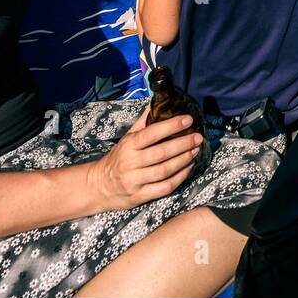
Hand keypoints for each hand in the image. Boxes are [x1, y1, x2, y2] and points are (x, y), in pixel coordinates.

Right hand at [87, 106, 202, 210]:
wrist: (100, 186)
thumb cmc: (118, 158)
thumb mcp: (127, 138)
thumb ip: (143, 122)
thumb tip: (157, 102)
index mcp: (128, 146)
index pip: (151, 134)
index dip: (171, 126)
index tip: (188, 120)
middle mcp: (130, 163)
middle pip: (161, 153)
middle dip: (183, 144)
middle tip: (198, 137)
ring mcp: (135, 181)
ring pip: (165, 171)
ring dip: (183, 160)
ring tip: (195, 151)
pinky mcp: (140, 196)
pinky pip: (164, 187)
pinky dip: (179, 177)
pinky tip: (188, 167)